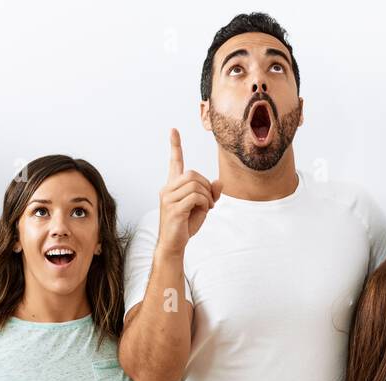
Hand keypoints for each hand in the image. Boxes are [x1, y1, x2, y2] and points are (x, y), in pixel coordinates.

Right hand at [157, 128, 221, 256]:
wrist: (173, 245)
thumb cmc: (185, 225)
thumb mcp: (202, 207)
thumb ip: (210, 193)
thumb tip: (219, 181)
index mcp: (172, 186)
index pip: (174, 162)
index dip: (175, 146)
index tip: (173, 130)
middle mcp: (167, 189)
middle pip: (192, 174)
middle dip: (206, 186)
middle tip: (209, 201)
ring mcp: (168, 199)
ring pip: (195, 185)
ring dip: (207, 196)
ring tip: (206, 207)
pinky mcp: (173, 209)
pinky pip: (195, 197)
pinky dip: (205, 202)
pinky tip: (204, 211)